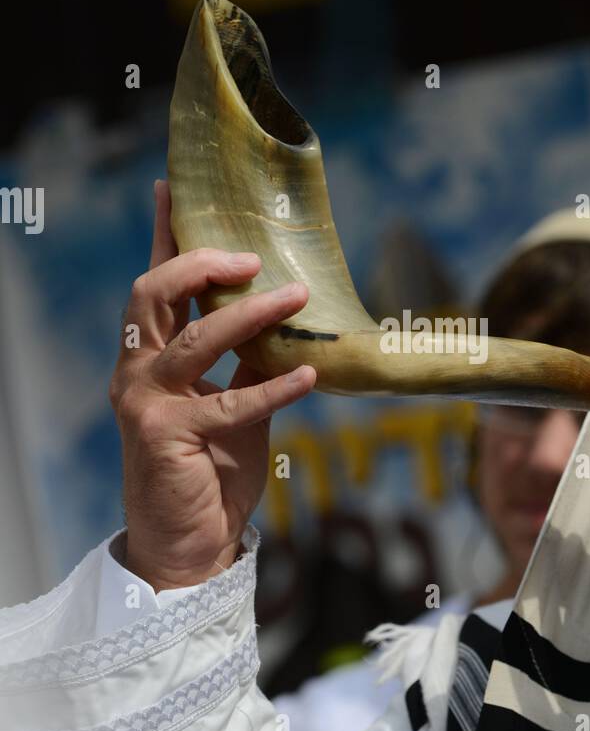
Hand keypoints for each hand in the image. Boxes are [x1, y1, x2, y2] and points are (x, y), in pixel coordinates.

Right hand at [109, 180, 315, 590]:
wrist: (187, 544)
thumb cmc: (210, 471)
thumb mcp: (231, 405)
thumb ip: (244, 362)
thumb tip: (286, 320)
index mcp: (149, 356)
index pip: (158, 285)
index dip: (166, 234)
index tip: (173, 186)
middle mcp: (136, 371)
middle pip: (154, 294)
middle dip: (202, 264)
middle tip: (253, 256)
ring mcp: (145, 403)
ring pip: (192, 339)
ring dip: (249, 314)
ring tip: (297, 297)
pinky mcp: (167, 436)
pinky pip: (228, 402)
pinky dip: (273, 386)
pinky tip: (310, 376)